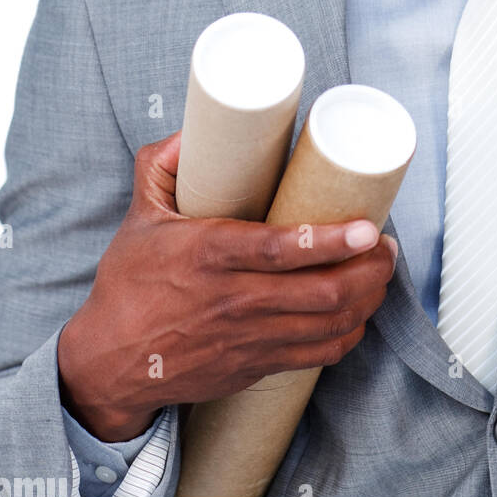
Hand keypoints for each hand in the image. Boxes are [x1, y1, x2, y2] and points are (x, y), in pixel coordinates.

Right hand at [57, 130, 398, 441]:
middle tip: (387, 246)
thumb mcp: (140, 216)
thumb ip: (162, 165)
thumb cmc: (128, 286)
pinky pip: (317, 355)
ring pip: (329, 324)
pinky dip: (348, 334)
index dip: (332, 240)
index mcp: (210, 255)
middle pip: (323, 291)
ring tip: (382, 272)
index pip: (283, 250)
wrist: (109, 362)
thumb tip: (190, 131)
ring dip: (367, 299)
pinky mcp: (256, 365)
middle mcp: (236, 299)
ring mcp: (249, 338)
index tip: (369, 228)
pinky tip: (358, 314)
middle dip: (370, 269)